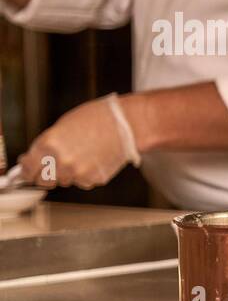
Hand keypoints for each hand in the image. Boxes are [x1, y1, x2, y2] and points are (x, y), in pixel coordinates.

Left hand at [18, 94, 139, 189]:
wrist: (127, 124)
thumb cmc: (97, 119)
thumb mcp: (62, 126)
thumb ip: (47, 145)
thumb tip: (36, 159)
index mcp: (48, 145)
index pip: (28, 169)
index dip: (27, 170)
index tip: (28, 171)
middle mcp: (61, 162)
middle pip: (44, 181)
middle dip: (46, 174)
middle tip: (53, 165)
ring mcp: (79, 173)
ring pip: (65, 181)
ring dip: (69, 173)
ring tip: (82, 155)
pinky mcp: (95, 179)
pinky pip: (83, 181)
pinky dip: (86, 174)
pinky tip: (94, 159)